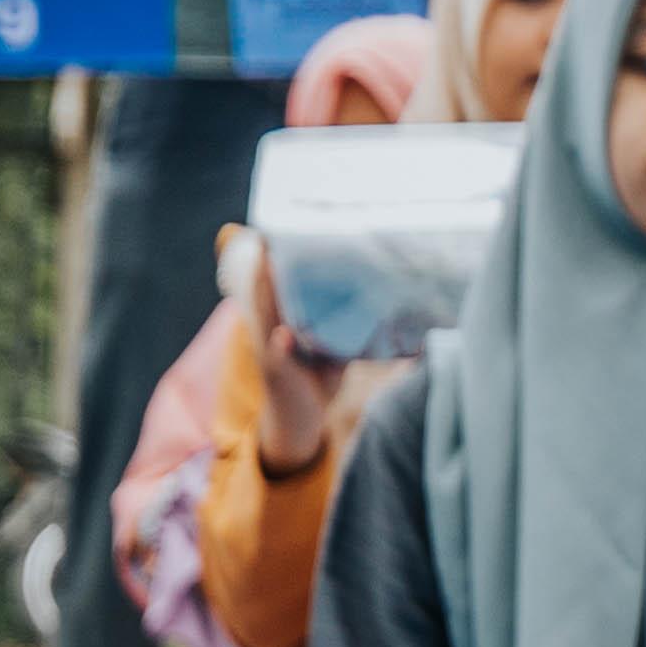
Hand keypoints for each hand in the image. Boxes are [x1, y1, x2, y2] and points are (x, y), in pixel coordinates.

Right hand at [243, 245, 345, 473]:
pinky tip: (284, 334)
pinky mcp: (278, 373)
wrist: (299, 420)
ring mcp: (271, 350)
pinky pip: (278, 355)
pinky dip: (282, 344)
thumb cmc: (316, 377)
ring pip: (266, 315)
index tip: (282, 226)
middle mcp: (270, 328)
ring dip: (268, 291)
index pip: (275, 279)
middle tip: (275, 231)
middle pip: (265, 289)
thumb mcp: (332, 345)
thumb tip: (380, 300)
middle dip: (268, 262)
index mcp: (281, 317)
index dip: (277, 254)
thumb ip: (344, 324)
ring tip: (271, 263)